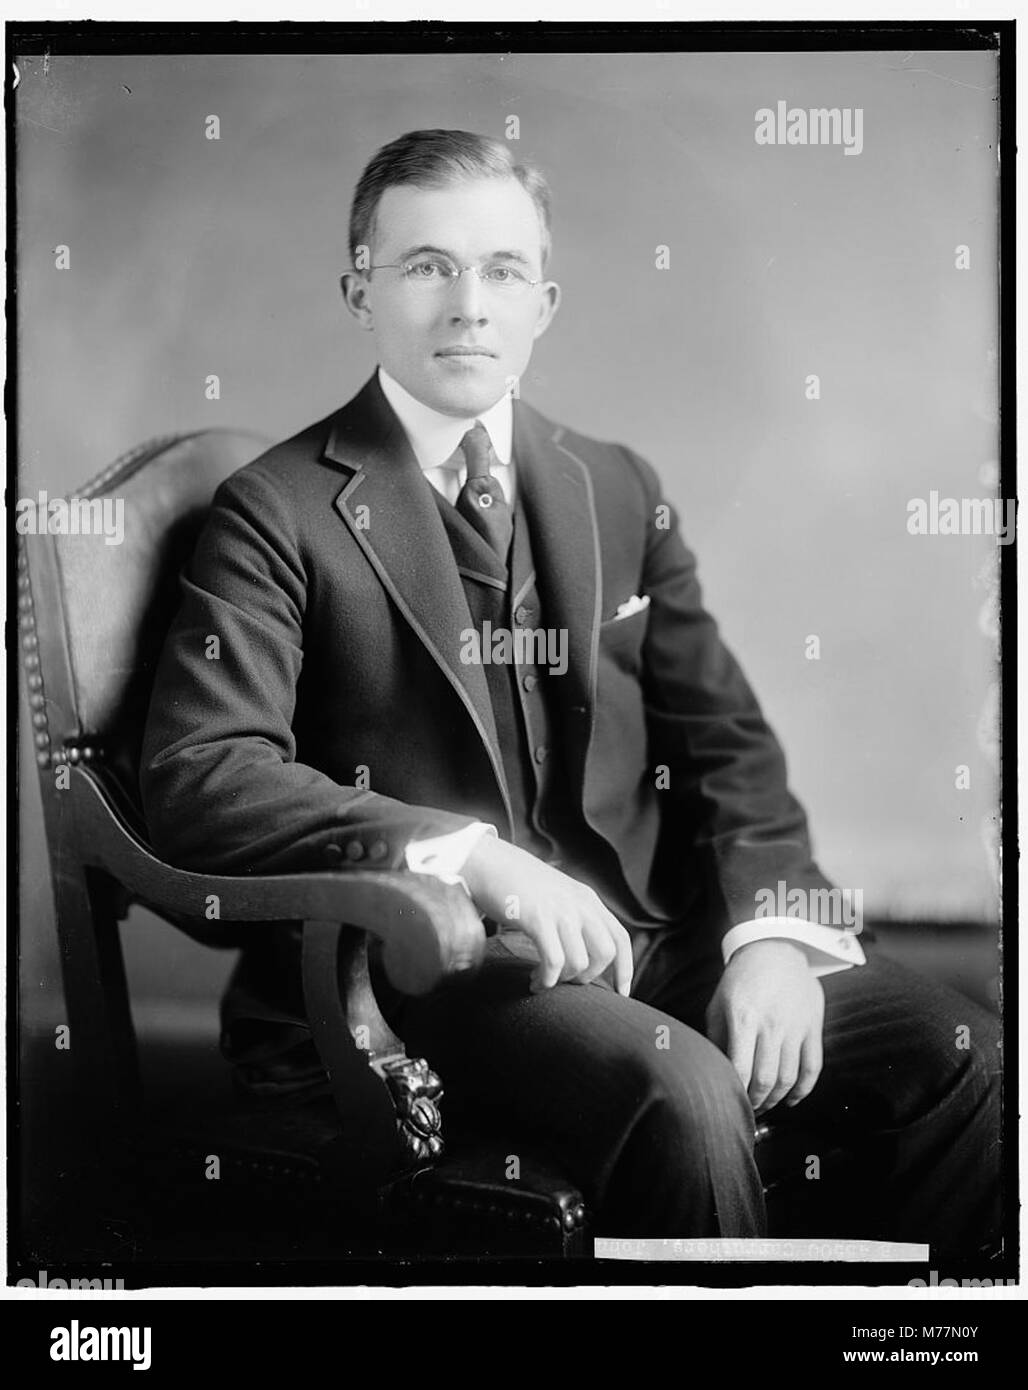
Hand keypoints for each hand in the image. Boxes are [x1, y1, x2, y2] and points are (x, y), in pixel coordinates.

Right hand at [462, 836, 633, 995]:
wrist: (488, 862)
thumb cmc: (517, 885)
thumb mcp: (558, 895)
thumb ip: (574, 916)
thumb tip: (584, 952)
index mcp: (588, 900)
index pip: (620, 937)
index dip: (625, 968)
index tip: (622, 992)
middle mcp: (580, 904)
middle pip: (605, 953)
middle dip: (589, 976)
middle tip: (567, 982)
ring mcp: (560, 911)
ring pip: (579, 962)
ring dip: (562, 980)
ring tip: (543, 981)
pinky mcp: (537, 919)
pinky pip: (554, 961)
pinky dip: (546, 979)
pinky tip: (535, 981)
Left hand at [705, 940, 823, 1115]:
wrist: (775, 949)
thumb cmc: (740, 979)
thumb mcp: (718, 1004)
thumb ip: (716, 1040)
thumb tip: (717, 1074)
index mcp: (743, 1018)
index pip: (741, 1069)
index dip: (736, 1093)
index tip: (731, 1102)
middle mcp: (771, 1024)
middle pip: (767, 1079)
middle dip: (755, 1102)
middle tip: (748, 1109)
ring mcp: (795, 1026)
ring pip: (789, 1078)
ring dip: (777, 1099)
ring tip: (765, 1105)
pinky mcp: (812, 1027)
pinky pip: (813, 1067)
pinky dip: (804, 1090)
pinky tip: (792, 1099)